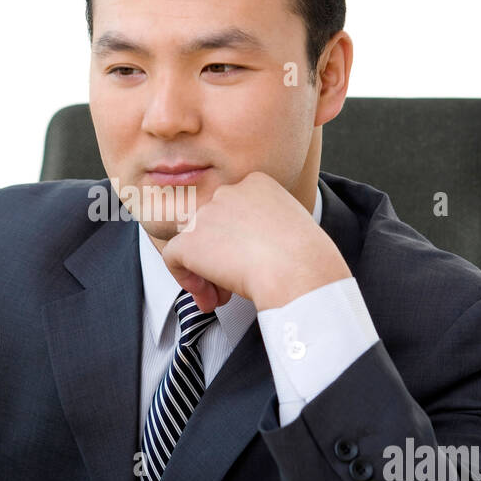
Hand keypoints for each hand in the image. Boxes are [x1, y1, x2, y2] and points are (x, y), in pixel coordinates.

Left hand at [161, 171, 350, 311]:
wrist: (298, 271)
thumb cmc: (307, 258)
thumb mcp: (293, 227)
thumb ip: (267, 227)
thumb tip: (248, 249)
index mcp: (257, 183)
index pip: (232, 210)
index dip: (236, 239)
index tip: (250, 260)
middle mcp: (228, 192)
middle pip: (212, 226)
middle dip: (220, 256)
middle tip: (234, 282)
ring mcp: (206, 214)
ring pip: (193, 243)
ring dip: (205, 272)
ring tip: (222, 297)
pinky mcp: (189, 239)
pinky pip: (172, 258)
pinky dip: (184, 279)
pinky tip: (206, 296)